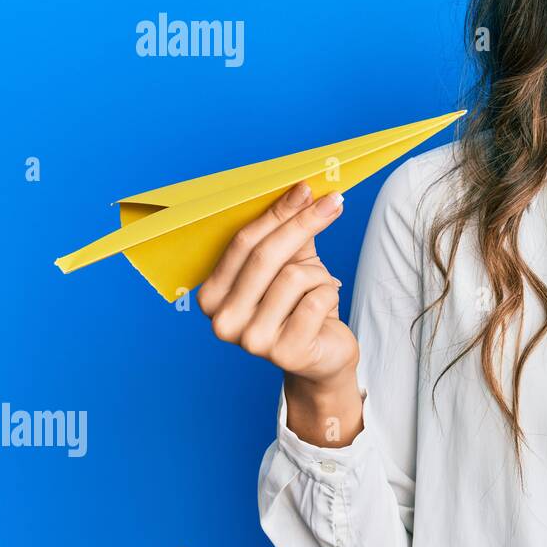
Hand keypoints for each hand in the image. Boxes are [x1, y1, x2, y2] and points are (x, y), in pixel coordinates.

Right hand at [197, 180, 358, 384]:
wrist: (322, 357)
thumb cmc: (301, 306)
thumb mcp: (290, 265)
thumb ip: (288, 233)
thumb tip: (301, 190)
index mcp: (212, 296)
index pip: (243, 243)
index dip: (277, 213)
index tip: (305, 188)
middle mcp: (223, 321)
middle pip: (265, 256)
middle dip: (304, 222)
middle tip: (334, 202)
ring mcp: (251, 341)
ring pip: (294, 277)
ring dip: (319, 275)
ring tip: (321, 288)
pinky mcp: (284, 353)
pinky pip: (316, 300)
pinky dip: (329, 294)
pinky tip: (326, 308)